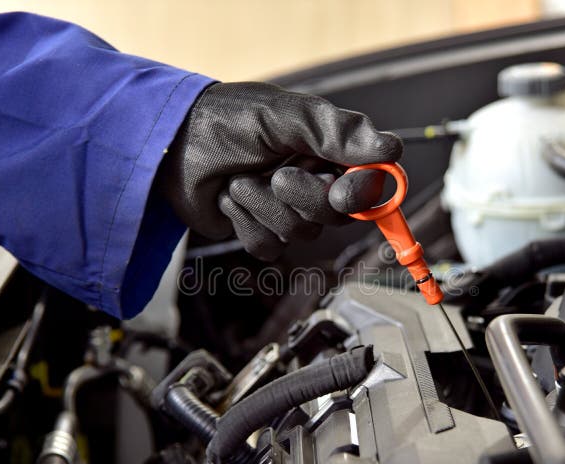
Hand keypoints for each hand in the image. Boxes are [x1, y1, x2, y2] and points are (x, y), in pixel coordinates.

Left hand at [158, 82, 401, 259]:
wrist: (174, 145)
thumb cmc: (226, 119)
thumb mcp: (284, 115)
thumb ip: (337, 132)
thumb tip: (390, 150)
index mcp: (328, 151)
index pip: (370, 182)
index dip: (362, 193)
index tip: (342, 188)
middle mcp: (314, 182)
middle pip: (338, 215)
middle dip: (303, 197)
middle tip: (276, 174)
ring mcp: (287, 210)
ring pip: (301, 233)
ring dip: (265, 205)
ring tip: (240, 179)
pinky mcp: (261, 232)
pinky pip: (269, 247)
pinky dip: (246, 223)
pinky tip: (231, 199)